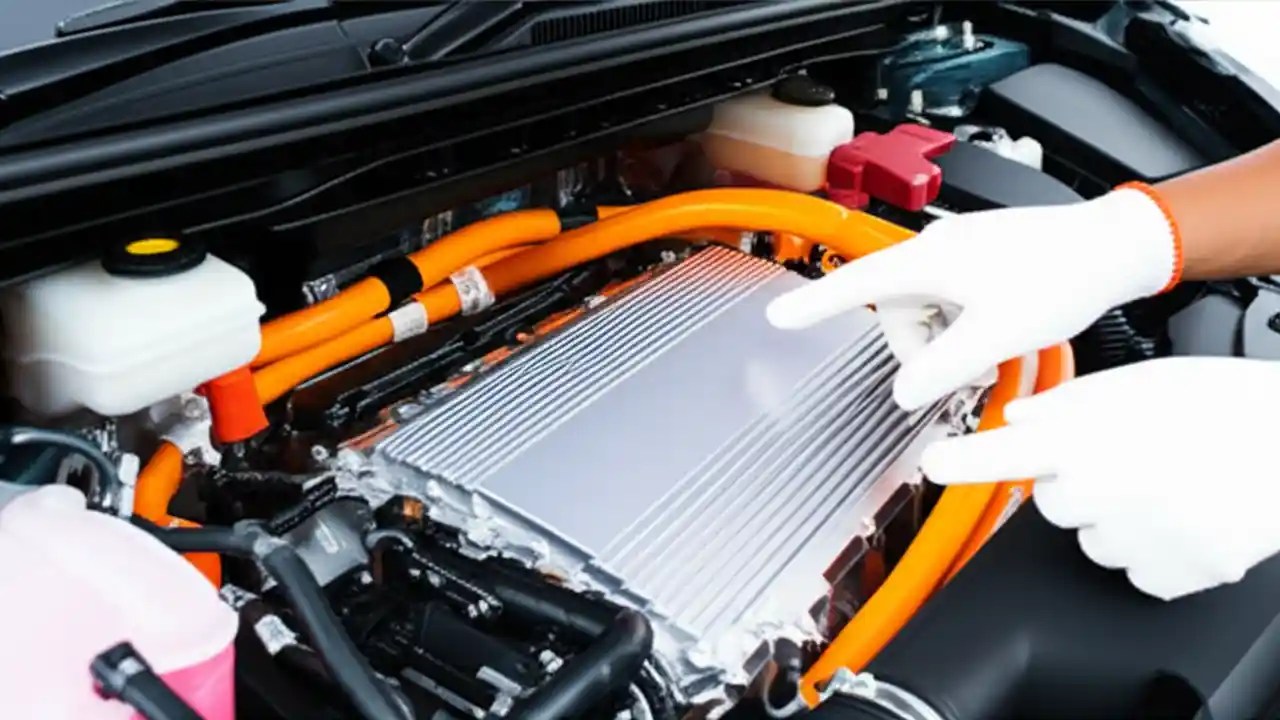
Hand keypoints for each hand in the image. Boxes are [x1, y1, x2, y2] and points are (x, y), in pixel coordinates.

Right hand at [766, 187, 1179, 409]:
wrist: (1113, 246)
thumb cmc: (1062, 277)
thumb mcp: (996, 336)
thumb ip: (942, 368)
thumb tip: (905, 392)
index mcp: (931, 261)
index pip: (856, 285)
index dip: (813, 304)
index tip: (779, 316)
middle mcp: (937, 249)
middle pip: (897, 310)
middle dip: (922, 348)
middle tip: (965, 371)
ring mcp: (960, 250)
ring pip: (926, 308)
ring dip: (948, 339)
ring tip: (992, 353)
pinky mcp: (981, 255)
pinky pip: (951, 297)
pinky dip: (964, 323)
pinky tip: (998, 333)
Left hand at [924, 356, 1279, 599]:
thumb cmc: (1226, 406)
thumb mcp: (1137, 383)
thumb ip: (1065, 404)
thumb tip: (1018, 419)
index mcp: (1087, 437)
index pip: (1002, 455)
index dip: (961, 462)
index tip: (932, 464)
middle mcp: (1103, 489)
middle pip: (1053, 503)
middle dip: (1077, 485)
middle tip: (1129, 461)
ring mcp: (1137, 537)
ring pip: (1095, 539)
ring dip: (1117, 520)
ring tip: (1166, 485)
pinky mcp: (1171, 574)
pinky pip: (1139, 571)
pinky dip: (1156, 551)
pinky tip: (1185, 516)